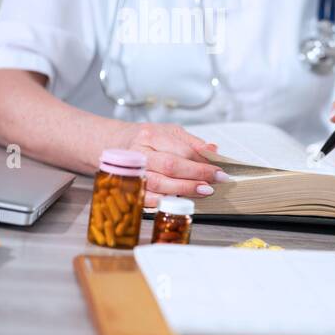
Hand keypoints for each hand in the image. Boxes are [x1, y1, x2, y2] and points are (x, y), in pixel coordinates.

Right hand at [112, 123, 227, 206]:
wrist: (114, 143)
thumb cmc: (148, 139)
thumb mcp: (171, 132)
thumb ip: (193, 143)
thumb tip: (213, 152)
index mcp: (150, 135)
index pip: (181, 150)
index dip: (203, 163)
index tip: (219, 172)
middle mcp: (138, 152)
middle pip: (170, 166)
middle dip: (196, 176)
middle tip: (213, 183)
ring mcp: (131, 171)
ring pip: (158, 183)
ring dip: (184, 190)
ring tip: (203, 191)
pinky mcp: (127, 187)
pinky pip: (145, 197)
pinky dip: (163, 202)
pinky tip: (179, 201)